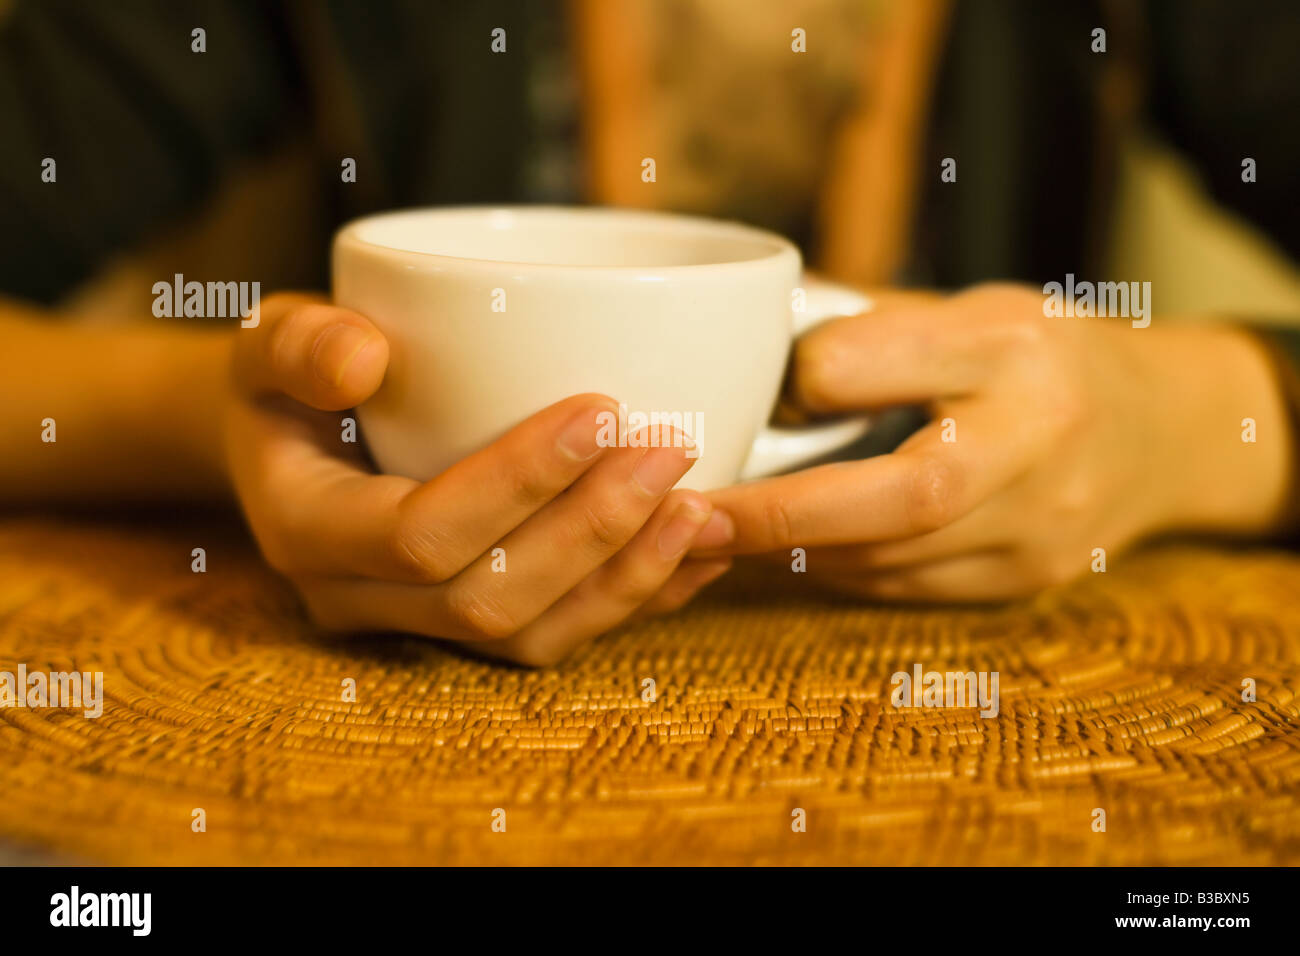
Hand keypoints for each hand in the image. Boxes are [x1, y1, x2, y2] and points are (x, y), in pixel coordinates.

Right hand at [224, 293, 733, 664]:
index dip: (517, 483)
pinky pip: (559, 633)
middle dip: (591, 531)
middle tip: (671, 448)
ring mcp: (419, 625)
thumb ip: (296, 342)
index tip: (601, 410)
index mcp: (308, 532)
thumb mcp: (266, 339)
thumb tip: (360, 359)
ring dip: (627, 578)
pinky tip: (702, 550)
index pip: (421, 534)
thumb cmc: (289, 381)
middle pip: (490, 599)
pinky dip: (637, 597)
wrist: (296, 442)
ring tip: (705, 508)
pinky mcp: (473, 625)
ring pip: (534, 636)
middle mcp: (361, 601)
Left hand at [695, 284, 1292, 599]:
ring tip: (716, 534)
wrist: (1161, 432)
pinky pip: (908, 587)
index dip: (812, 394)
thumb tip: (761, 381)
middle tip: (690, 518)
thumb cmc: (1044, 356)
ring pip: (893, 560)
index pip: (900, 368)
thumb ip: (872, 337)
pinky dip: (838, 570)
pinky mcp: (1021, 582)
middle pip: (902, 502)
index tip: (733, 422)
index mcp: (1019, 357)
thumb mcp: (969, 311)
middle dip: (782, 518)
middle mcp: (1041, 451)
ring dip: (796, 551)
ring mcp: (1040, 533)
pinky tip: (789, 550)